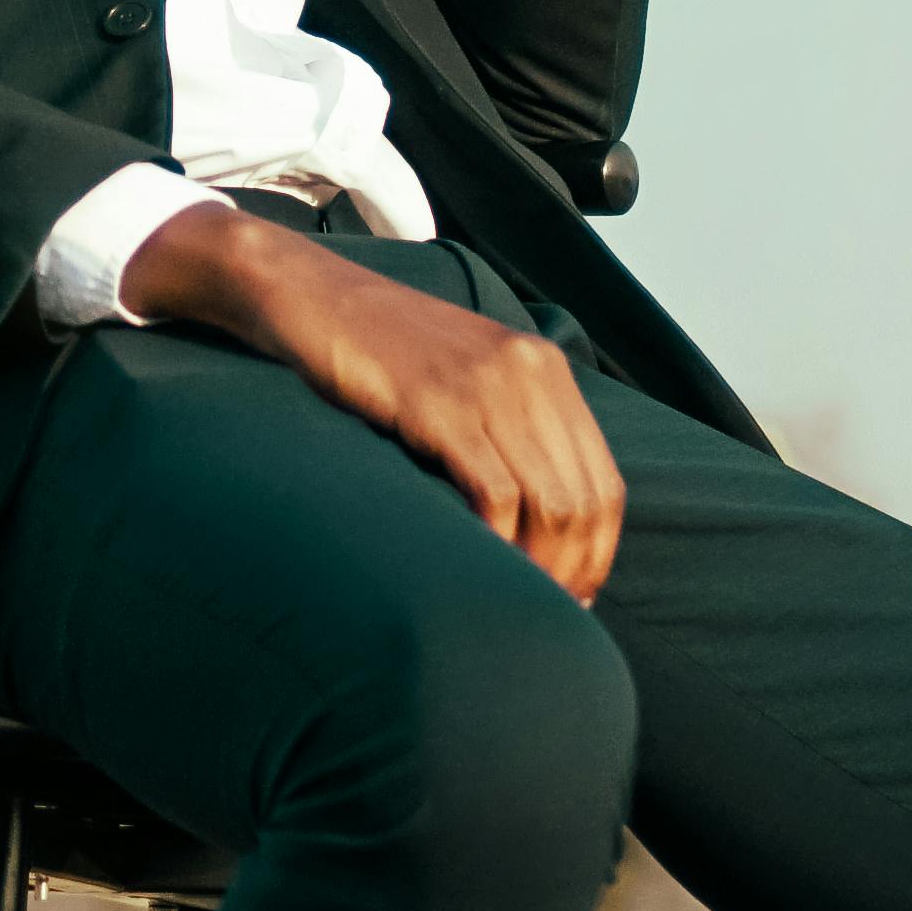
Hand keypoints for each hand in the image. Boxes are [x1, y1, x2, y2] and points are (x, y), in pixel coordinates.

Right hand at [118, 209, 623, 599]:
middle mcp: (531, 372)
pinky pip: (494, 491)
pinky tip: (480, 570)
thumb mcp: (460, 379)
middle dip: (573, 571)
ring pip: (549, 502)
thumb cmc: (374, 353)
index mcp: (545, 370)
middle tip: (546, 615)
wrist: (306, 295)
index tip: (574, 598)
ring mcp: (489, 384)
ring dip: (539, 569)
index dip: (598, 552)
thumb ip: (504, 428)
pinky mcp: (440, 402)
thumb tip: (534, 522)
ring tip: (515, 605)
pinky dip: (496, 543)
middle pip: (585, 500)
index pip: (605, 482)